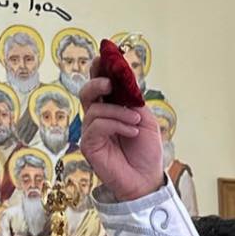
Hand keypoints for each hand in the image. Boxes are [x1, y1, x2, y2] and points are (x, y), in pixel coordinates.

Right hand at [79, 58, 164, 201]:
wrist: (147, 179)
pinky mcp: (89, 144)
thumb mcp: (145, 119)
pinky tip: (131, 131)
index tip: (104, 55)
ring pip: (94, 108)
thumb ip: (133, 98)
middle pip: (87, 91)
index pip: (100, 84)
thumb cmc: (146, 152)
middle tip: (111, 84)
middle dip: (97, 82)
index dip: (99, 68)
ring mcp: (91, 131)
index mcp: (111, 108)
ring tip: (136, 121)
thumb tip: (124, 75)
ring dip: (118, 111)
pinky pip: (97, 125)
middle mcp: (98, 117)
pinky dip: (116, 124)